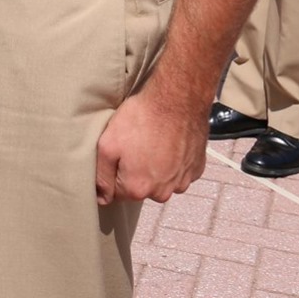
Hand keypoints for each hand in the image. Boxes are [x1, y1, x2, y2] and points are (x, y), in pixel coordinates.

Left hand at [94, 82, 205, 207]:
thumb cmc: (141, 119)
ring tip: (152, 142)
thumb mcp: (107, 145)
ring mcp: (183, 181)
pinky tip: (169, 143)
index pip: (117, 192)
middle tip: (135, 145)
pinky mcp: (196, 169)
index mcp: (138, 188)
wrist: (178, 100)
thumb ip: (102, 176)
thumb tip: (101, 197)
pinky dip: (173, 161)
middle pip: (140, 187)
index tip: (118, 154)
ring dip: (155, 167)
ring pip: (161, 181)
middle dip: (134, 170)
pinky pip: (179, 172)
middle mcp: (163, 192)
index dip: (113, 172)